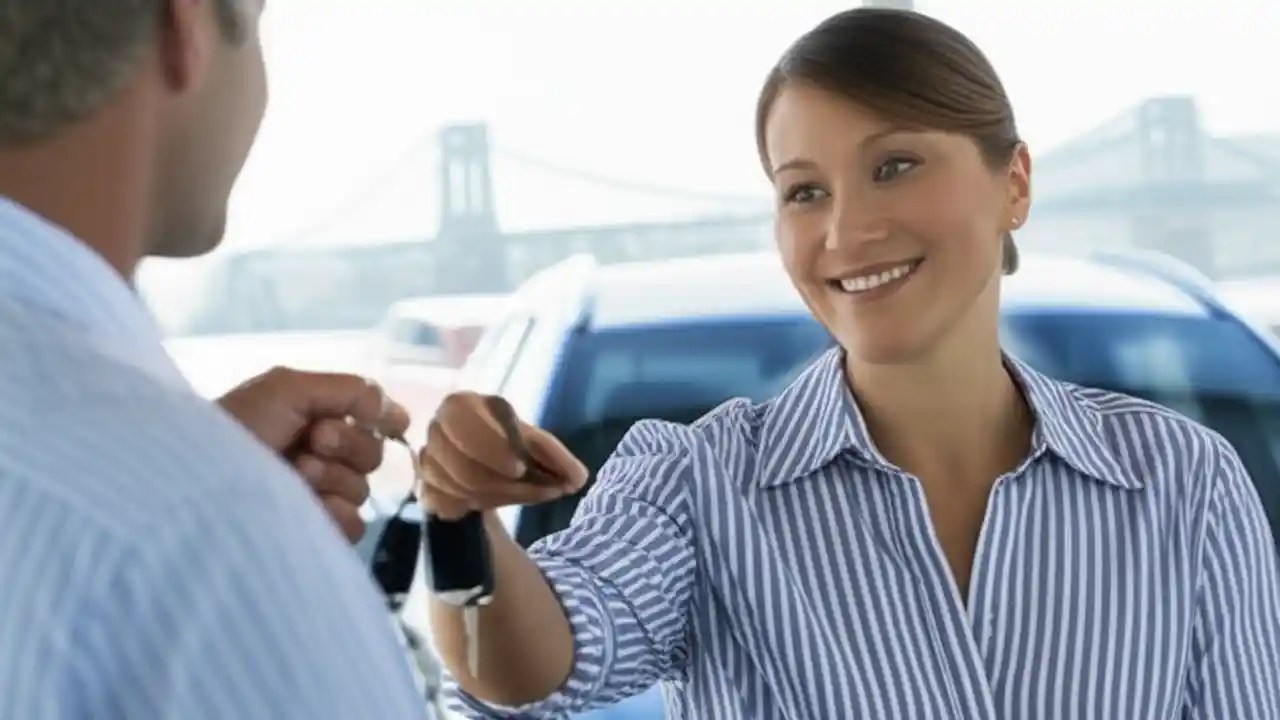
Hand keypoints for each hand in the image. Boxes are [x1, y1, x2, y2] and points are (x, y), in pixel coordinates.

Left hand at [218, 368, 411, 540]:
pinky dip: (334, 512)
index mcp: (313, 420)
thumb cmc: (237, 425)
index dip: (375, 418)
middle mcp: (318, 458)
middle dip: (346, 445)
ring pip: (361, 489)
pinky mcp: (314, 534)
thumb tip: (401, 415)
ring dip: (333, 478)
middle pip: (373, 454)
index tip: (362, 416)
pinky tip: (306, 507)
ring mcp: (316, 499)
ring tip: (294, 475)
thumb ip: (350, 390)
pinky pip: (354, 524)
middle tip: (310, 442)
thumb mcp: (288, 388)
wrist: (196, 481)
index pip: (372, 419)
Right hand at [417, 392, 587, 519]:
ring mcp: (427, 462)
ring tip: (528, 495)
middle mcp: (436, 430)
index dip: (490, 447)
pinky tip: (497, 502)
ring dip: (499, 497)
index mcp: (460, 406)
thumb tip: (576, 479)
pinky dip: (477, 508)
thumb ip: (557, 458)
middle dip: (502, 483)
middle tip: (535, 489)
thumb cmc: (508, 445)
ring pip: (458, 489)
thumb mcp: (536, 444)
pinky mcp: (425, 490)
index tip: (519, 469)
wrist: (484, 466)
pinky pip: (448, 505)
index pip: (463, 421)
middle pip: (461, 465)